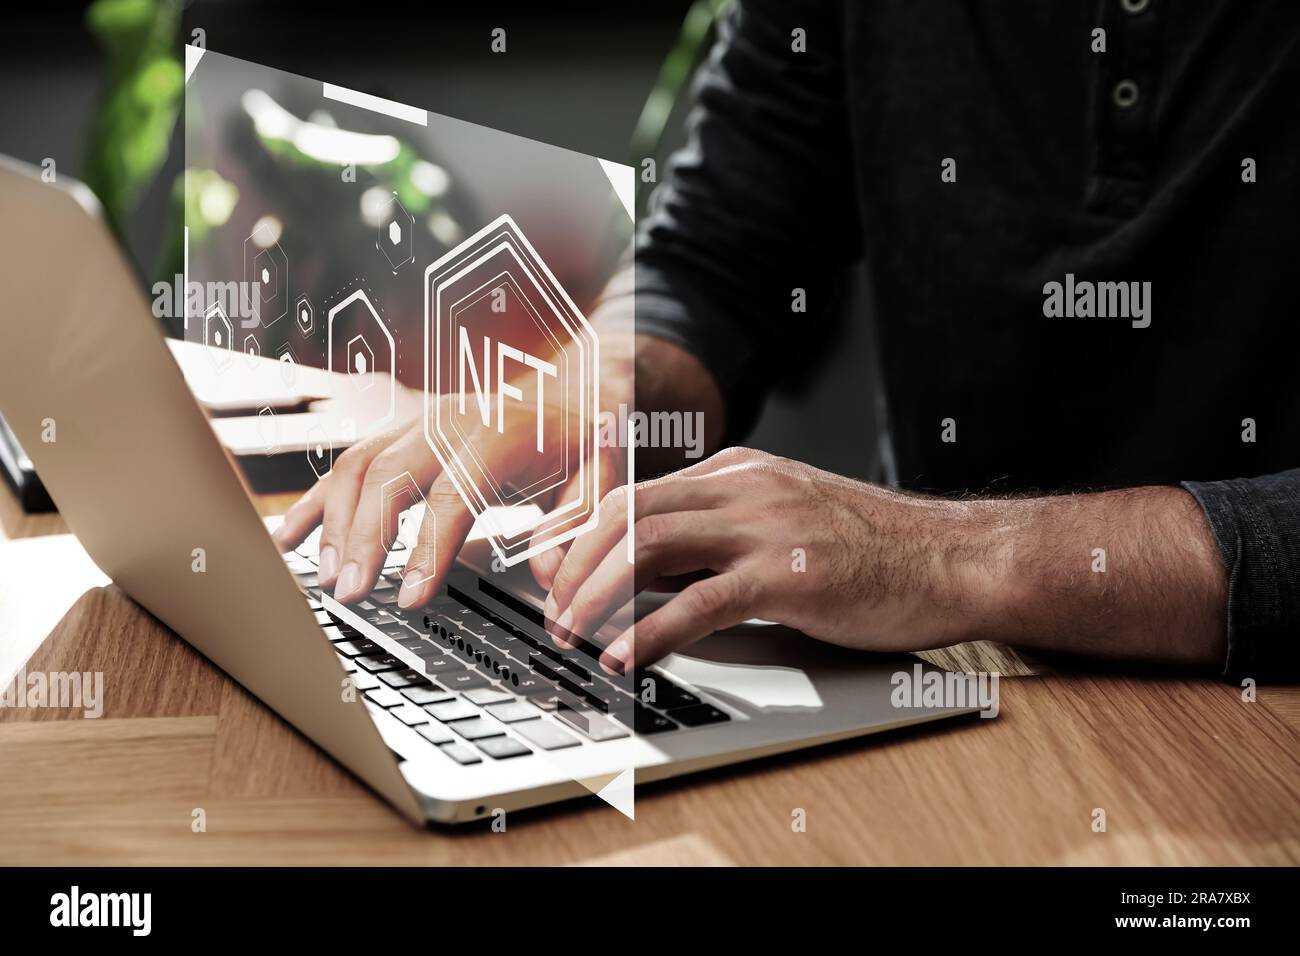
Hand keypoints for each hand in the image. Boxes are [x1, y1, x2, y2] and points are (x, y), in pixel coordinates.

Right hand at [272, 367, 626, 607]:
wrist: (567, 384)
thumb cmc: (579, 436)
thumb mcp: (599, 474)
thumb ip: (577, 521)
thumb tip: (548, 572)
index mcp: (498, 435)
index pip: (453, 495)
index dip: (428, 548)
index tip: (409, 597)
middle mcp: (448, 422)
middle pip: (390, 478)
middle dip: (364, 538)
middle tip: (350, 593)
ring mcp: (416, 422)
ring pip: (358, 467)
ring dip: (335, 523)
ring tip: (326, 578)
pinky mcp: (398, 431)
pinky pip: (346, 462)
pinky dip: (315, 500)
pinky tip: (289, 537)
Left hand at [543, 447, 997, 673]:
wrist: (953, 557)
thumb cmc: (875, 548)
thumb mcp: (784, 519)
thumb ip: (719, 534)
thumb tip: (650, 571)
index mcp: (737, 472)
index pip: (634, 494)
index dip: (581, 537)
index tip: (554, 576)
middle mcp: (743, 487)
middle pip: (627, 515)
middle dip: (574, 567)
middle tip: (554, 613)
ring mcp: (765, 526)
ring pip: (648, 548)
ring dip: (597, 596)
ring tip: (572, 635)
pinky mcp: (789, 574)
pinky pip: (697, 603)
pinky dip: (647, 633)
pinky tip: (624, 658)